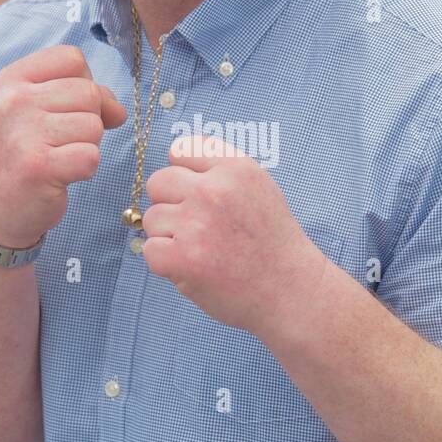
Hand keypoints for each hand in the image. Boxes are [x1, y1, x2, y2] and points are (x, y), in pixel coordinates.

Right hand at [0, 44, 126, 247]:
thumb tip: (119, 110)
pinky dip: (86, 169)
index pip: (72, 58)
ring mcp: (23, 134)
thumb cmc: (23, 153)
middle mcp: (13, 101)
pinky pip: (91, 156)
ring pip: (94, 125)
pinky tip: (62, 174)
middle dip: (89, 119)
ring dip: (87, 145)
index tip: (66, 108)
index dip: (84, 83)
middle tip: (62, 141)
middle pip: (89, 92)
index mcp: (11, 79)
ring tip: (59, 157)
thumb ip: (81, 95)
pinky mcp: (38, 167)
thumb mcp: (38, 110)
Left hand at [142, 134, 327, 333]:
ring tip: (201, 251)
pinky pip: (149, 250)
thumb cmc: (272, 244)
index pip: (181, 150)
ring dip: (168, 236)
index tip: (197, 195)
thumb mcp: (259, 189)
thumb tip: (175, 164)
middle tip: (195, 227)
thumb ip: (221, 172)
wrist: (291, 291)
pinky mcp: (182, 258)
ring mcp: (196, 223)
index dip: (183, 174)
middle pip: (158, 182)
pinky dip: (165, 263)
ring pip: (151, 218)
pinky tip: (193, 268)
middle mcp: (214, 190)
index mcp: (235, 168)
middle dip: (170, 204)